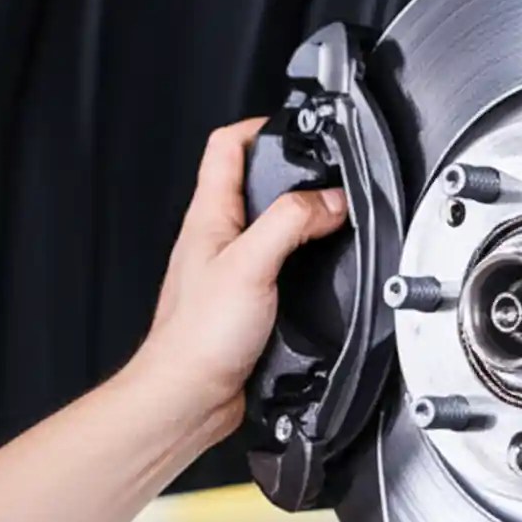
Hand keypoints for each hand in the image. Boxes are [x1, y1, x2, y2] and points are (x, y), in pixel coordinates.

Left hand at [130, 118, 347, 444]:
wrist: (189, 395)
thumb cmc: (199, 337)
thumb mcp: (252, 264)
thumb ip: (292, 224)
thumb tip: (331, 200)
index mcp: (209, 217)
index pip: (227, 147)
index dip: (260, 127)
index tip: (296, 127)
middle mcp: (217, 238)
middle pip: (254, 184)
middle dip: (293, 172)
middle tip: (328, 172)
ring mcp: (231, 270)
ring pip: (270, 226)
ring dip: (302, 218)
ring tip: (332, 216)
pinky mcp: (247, 301)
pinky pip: (280, 264)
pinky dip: (305, 258)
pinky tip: (320, 269)